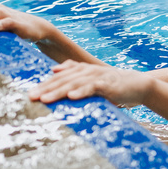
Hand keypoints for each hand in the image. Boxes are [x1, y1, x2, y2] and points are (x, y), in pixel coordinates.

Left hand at [29, 60, 150, 105]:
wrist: (137, 84)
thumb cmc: (112, 84)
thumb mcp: (91, 79)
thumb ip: (74, 72)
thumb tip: (55, 68)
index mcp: (80, 70)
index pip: (58, 77)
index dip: (44, 84)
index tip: (30, 94)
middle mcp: (86, 71)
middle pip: (62, 80)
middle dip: (45, 88)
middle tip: (31, 97)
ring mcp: (96, 77)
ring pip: (73, 84)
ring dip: (58, 92)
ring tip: (45, 99)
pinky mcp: (107, 84)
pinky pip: (91, 88)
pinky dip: (81, 92)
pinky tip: (71, 97)